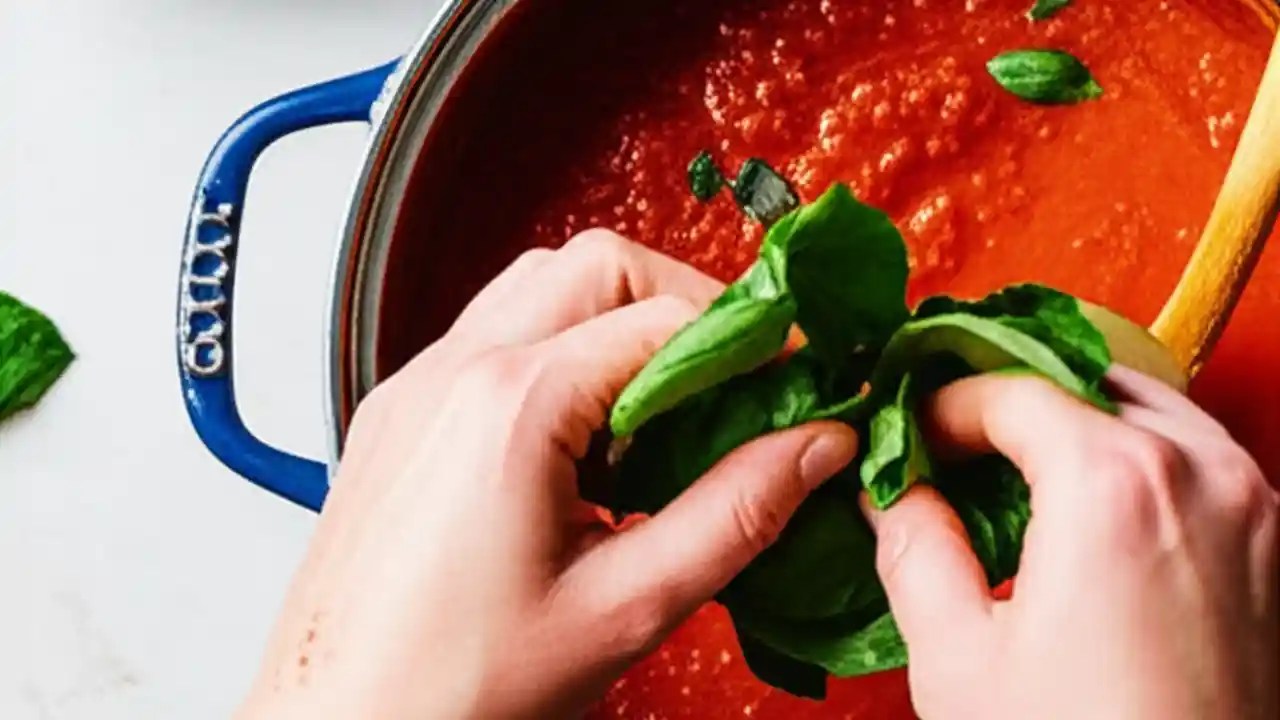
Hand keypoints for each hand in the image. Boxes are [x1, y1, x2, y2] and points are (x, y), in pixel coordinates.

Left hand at [236, 231, 857, 719]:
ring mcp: (415, 388)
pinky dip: (557, 355)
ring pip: (538, 287)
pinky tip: (585, 440)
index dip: (752, 339)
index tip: (795, 377)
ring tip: (660, 411)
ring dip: (615, 323)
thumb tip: (811, 450)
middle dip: (684, 304)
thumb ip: (733, 515)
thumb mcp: (621, 607)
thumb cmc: (451, 688)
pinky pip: (490, 337)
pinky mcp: (398, 415)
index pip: (665, 317)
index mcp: (509, 407)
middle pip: (597, 266)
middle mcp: (452, 374)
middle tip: (735, 379)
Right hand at [865, 366, 1278, 718]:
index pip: (1008, 392)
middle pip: (1079, 383)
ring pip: (1145, 406)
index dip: (941, 407)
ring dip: (1072, 418)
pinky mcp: (1273, 544)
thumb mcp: (958, 660)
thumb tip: (892, 494)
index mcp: (1112, 484)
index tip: (906, 435)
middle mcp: (1197, 472)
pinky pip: (1195, 452)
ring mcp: (1250, 504)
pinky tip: (1086, 502)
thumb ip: (913, 550)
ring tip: (1013, 466)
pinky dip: (1133, 450)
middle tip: (949, 443)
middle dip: (1006, 403)